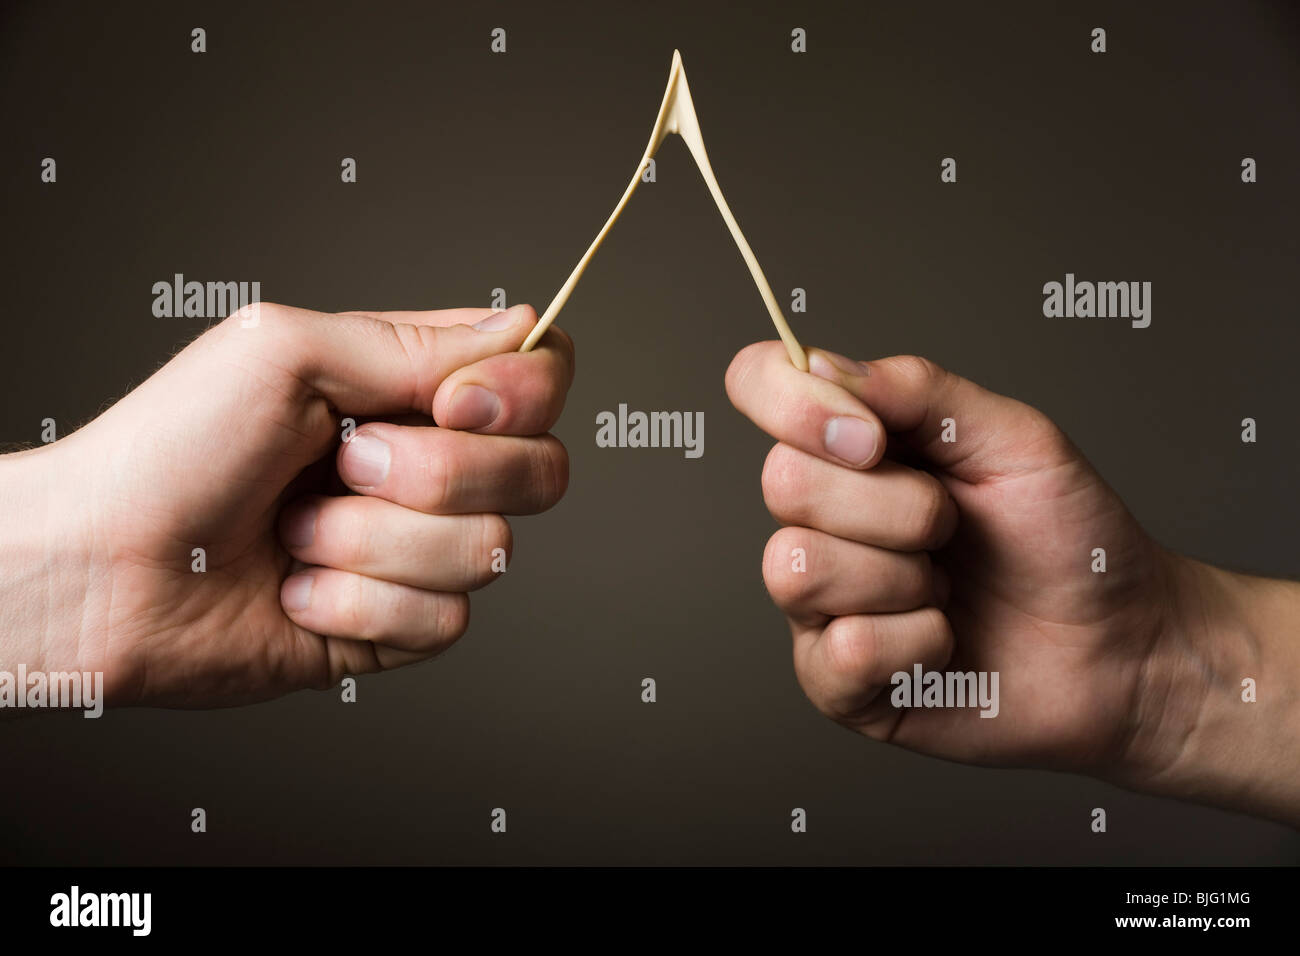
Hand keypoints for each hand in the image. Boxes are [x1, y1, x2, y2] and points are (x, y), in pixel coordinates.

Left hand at [0, 302, 572, 707]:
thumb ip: (417, 344)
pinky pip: (444, 621)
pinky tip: (293, 592)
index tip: (452, 403)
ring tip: (292, 533)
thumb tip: (527, 331)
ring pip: (488, 552)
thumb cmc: (170, 448)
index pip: (539, 374)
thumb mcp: (288, 351)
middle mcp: (429, 465)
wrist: (99, 572)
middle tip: (343, 463)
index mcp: (409, 386)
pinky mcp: (396, 624)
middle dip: (439, 475)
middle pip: (540, 470)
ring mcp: (416, 548)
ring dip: (371, 544)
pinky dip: (355, 606)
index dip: (522, 392)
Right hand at [726, 343, 1299, 825]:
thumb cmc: (1072, 540)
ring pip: (797, 568)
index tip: (873, 437)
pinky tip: (944, 643)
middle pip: (781, 483)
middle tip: (951, 524)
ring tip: (946, 587)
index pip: (760, 384)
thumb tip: (823, 366)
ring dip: (899, 578)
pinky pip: (839, 652)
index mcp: (855, 446)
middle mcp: (823, 516)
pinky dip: (914, 644)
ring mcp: (822, 600)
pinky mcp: (838, 680)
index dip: (793, 404)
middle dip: (893, 506)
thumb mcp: (1016, 438)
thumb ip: (919, 390)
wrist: (1126, 647)